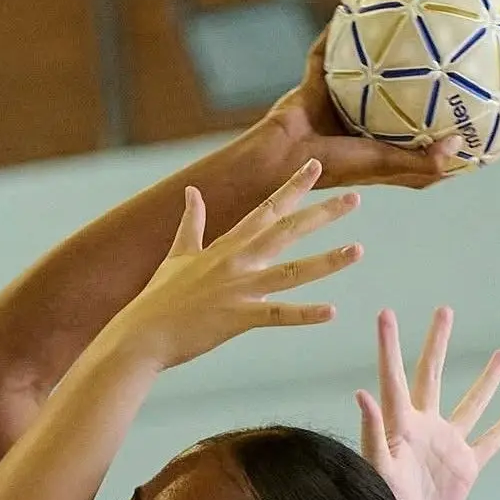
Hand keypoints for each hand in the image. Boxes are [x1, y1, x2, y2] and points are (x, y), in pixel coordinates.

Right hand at [103, 160, 360, 370]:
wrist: (141, 333)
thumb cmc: (158, 298)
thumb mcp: (176, 253)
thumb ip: (191, 222)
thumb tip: (192, 191)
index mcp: (225, 246)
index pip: (266, 209)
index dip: (293, 187)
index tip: (316, 167)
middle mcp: (236, 261)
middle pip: (287, 231)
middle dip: (322, 213)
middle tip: (355, 197)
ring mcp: (238, 288)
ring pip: (291, 271)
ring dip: (327, 261)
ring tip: (358, 251)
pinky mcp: (237, 318)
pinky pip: (277, 314)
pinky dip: (304, 314)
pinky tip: (331, 312)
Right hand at [259, 27, 459, 189]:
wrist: (283, 158)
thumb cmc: (333, 166)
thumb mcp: (384, 165)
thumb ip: (422, 161)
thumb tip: (460, 143)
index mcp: (376, 147)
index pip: (413, 139)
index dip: (438, 129)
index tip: (468, 114)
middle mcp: (358, 123)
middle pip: (391, 99)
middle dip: (414, 83)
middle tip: (444, 62)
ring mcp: (336, 102)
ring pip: (361, 72)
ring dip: (376, 53)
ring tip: (402, 29)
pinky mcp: (316, 83)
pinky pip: (328, 53)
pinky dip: (337, 34)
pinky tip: (356, 12)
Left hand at [356, 308, 499, 499]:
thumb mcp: (374, 467)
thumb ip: (371, 431)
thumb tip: (361, 394)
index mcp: (399, 425)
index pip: (394, 375)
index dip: (389, 344)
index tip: (385, 312)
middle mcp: (423, 428)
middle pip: (431, 375)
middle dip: (438, 343)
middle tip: (444, 310)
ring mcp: (447, 446)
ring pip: (471, 404)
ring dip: (487, 380)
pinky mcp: (466, 469)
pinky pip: (490, 442)